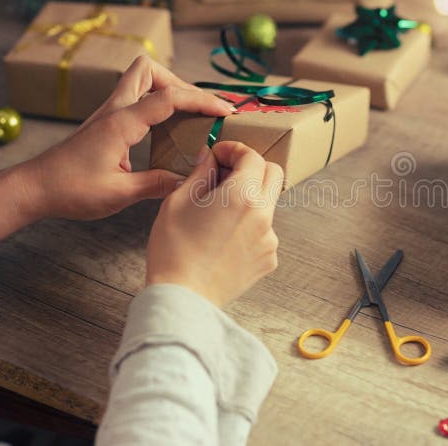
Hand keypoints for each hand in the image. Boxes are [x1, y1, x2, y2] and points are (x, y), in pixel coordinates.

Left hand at [0, 56, 234, 243]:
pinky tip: (165, 129)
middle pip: (150, 70)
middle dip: (180, 83)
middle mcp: (114, 110)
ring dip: (166, 89)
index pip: (169, 98)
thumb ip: (157, 184)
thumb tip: (188, 180)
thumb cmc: (70, 190)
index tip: (226, 111)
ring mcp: (108, 113)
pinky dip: (155, 104)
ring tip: (187, 115)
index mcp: (121, 123)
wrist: (34, 188)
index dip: (202, 101)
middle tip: (199, 110)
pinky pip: (135, 98)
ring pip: (140, 79)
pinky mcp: (105, 122)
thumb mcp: (119, 194)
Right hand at [146, 141, 282, 306]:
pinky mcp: (268, 259)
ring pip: (268, 204)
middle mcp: (263, 215)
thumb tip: (210, 158)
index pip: (253, 156)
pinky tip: (223, 238)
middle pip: (273, 174)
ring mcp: (269, 239)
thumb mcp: (179, 201)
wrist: (183, 297)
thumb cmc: (174, 250)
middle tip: (226, 174)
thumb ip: (201, 173)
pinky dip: (249, 226)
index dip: (234, 150)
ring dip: (249, 198)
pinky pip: (264, 231)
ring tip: (217, 213)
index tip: (219, 154)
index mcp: (242, 195)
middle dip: (252, 167)